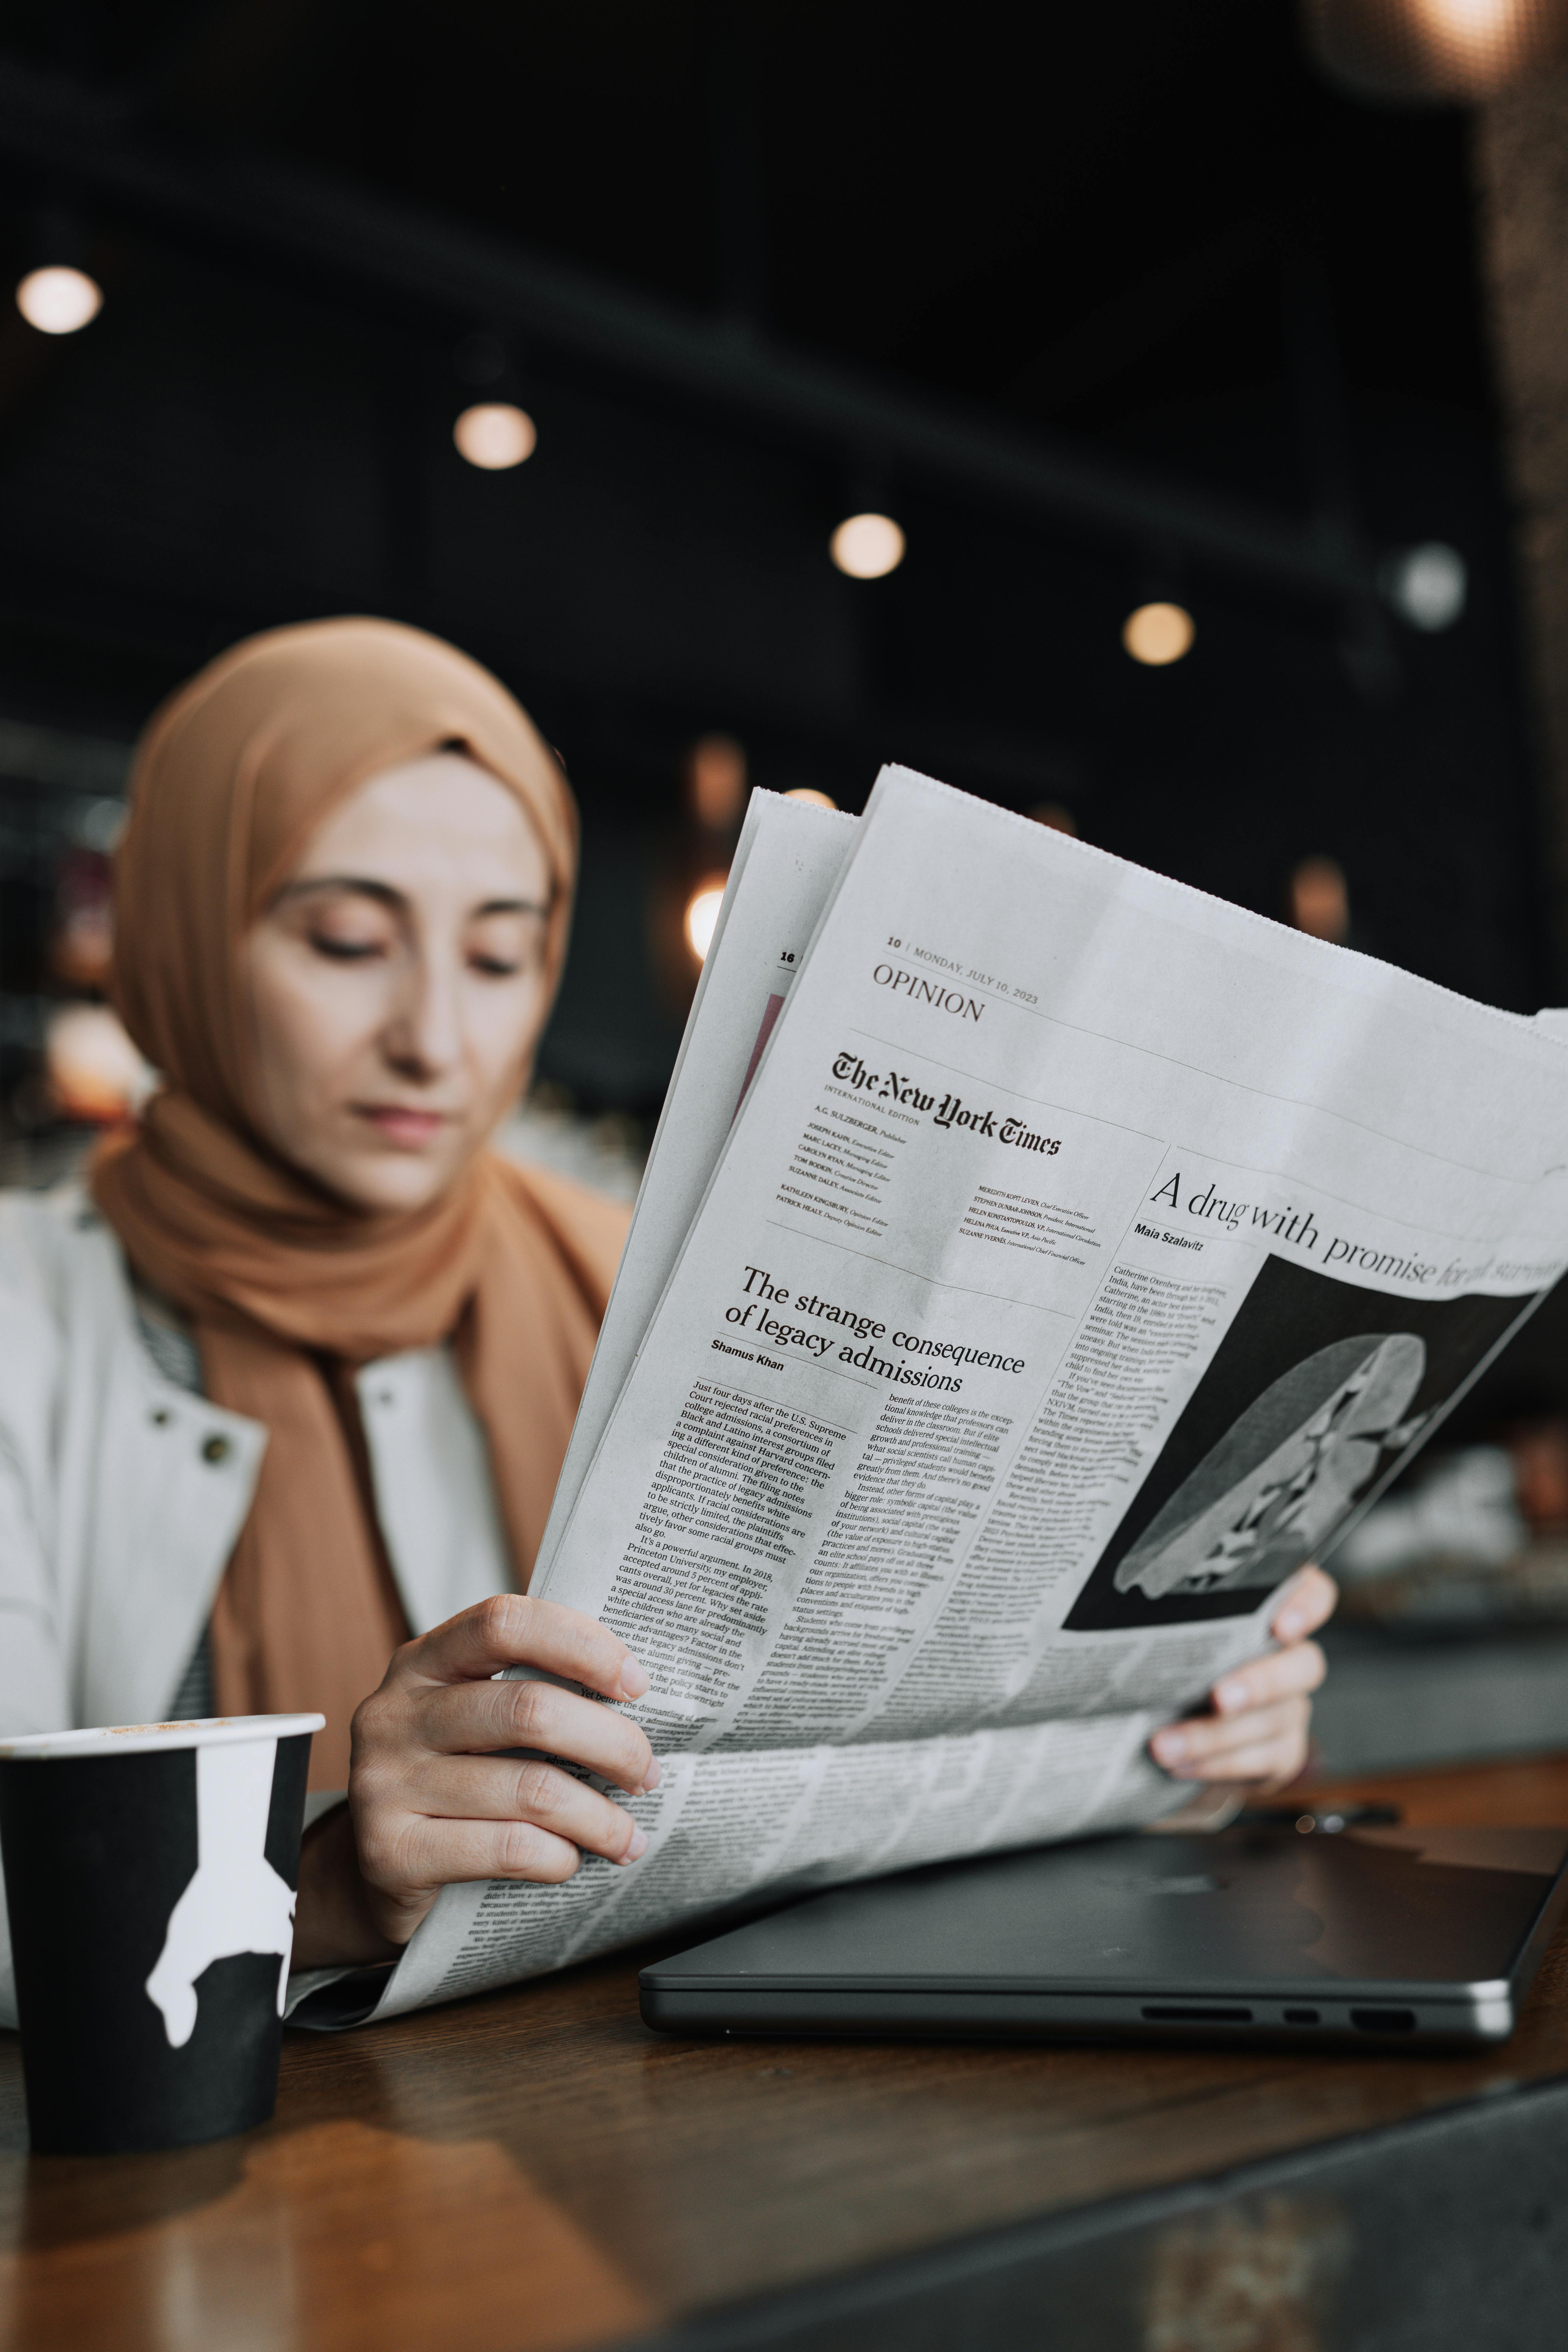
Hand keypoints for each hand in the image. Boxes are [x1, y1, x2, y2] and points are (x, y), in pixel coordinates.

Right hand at [293, 1594, 657, 1967]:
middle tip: (646, 1772)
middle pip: (529, 1710)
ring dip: (599, 1816)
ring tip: (628, 1835)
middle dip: (611, 1744)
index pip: (504, 1623)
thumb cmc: (451, 1781)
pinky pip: (507, 1848)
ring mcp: (384, 1783)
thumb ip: (529, 1694)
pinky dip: (559, 1857)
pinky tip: (572, 1861)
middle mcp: (393, 1714)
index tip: (636, 1683)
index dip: (581, 1645)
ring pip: (529, 1788)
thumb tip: (635, 1698)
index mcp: (420, 1662)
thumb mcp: (475, 1722)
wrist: (375, 1870)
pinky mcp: (391, 1853)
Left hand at [1147, 1564, 1336, 1792]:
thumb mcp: (1176, 1624)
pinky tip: (1180, 1764)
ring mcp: (1290, 1706)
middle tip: (1219, 1697)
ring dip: (1216, 1735)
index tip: (1282, 1625)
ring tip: (1164, 1745)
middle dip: (1262, 1682)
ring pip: (1275, 1719)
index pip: (1314, 1594)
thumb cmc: (1177, 1653)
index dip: (1307, 1606)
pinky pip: (1263, 1759)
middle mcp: (1291, 1657)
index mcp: (1271, 1612)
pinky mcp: (1281, 1750)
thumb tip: (1121, 1598)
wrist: (1178, 1715)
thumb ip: (1172, 1607)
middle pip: (1304, 1665)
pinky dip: (1218, 1763)